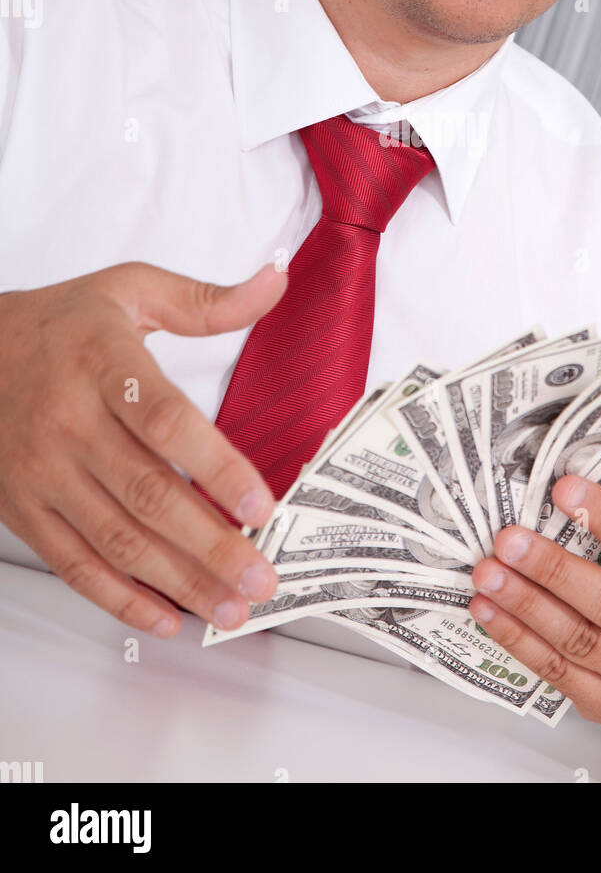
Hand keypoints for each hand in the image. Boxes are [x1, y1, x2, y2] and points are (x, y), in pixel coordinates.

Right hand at [0, 261, 287, 637]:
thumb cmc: (61, 322)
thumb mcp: (131, 290)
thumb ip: (208, 300)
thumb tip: (277, 281)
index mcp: (103, 363)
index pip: (166, 422)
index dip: (216, 467)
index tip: (261, 505)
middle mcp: (69, 422)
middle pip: (147, 494)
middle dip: (210, 545)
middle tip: (261, 579)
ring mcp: (42, 472)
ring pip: (116, 539)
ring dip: (178, 581)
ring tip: (231, 609)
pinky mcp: (23, 508)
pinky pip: (74, 564)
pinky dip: (120, 599)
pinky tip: (167, 617)